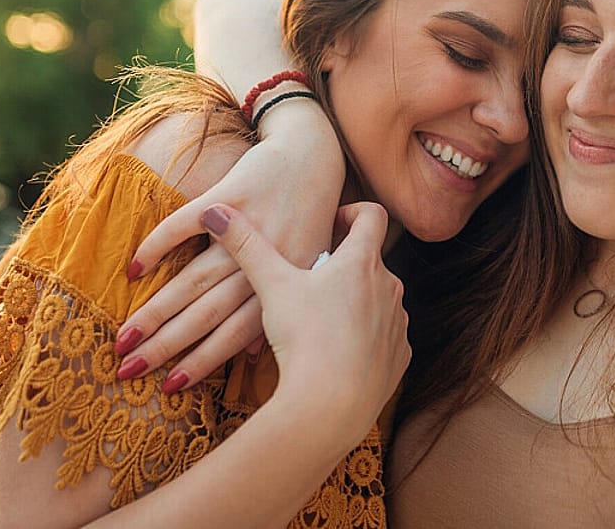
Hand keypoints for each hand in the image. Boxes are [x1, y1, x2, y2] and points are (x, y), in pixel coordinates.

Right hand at [116, 104, 343, 388]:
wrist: (312, 156)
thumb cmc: (311, 218)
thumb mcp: (307, 266)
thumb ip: (282, 306)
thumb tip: (253, 354)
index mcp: (289, 282)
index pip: (238, 332)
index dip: (203, 360)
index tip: (170, 387)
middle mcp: (269, 259)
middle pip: (208, 311)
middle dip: (167, 345)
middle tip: (127, 370)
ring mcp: (248, 226)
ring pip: (194, 278)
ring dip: (155, 310)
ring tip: (123, 336)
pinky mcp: (230, 194)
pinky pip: (185, 225)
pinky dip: (159, 245)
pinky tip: (134, 269)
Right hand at [202, 201, 409, 436]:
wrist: (332, 403)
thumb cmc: (304, 337)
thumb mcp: (272, 286)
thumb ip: (246, 245)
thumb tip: (214, 210)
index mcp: (363, 262)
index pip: (372, 215)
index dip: (352, 213)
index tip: (330, 224)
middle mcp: (390, 287)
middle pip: (369, 261)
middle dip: (341, 266)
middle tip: (309, 282)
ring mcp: (398, 323)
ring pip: (377, 300)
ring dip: (353, 302)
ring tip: (318, 322)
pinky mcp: (399, 356)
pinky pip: (384, 336)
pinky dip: (364, 337)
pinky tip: (336, 352)